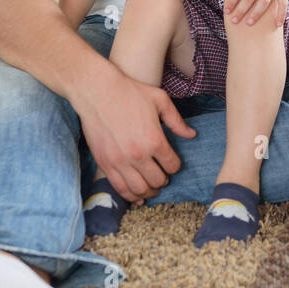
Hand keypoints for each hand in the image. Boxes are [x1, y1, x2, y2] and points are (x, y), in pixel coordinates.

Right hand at [74, 60, 195, 203]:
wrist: (97, 91)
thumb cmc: (129, 92)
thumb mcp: (160, 100)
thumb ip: (176, 120)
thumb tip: (191, 135)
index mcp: (154, 140)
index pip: (172, 165)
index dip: (175, 166)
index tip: (172, 162)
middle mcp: (138, 155)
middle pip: (157, 181)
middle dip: (164, 180)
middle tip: (163, 176)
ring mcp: (119, 161)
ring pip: (139, 190)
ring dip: (149, 192)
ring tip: (152, 187)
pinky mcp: (104, 163)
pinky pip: (119, 188)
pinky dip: (130, 196)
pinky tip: (136, 195)